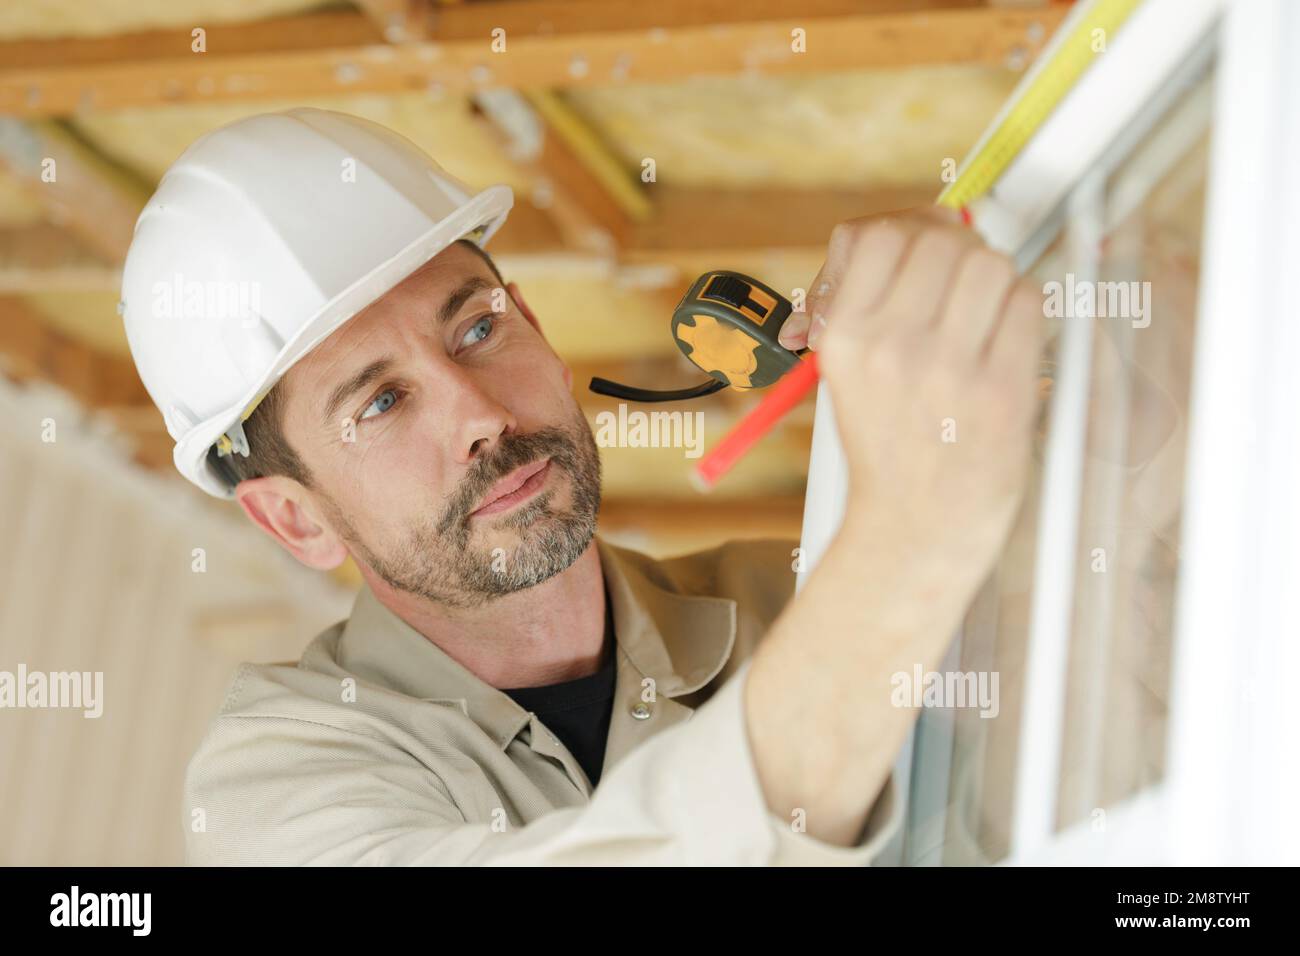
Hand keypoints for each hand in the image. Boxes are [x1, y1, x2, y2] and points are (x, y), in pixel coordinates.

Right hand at [800, 210, 1043, 584]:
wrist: (915, 526)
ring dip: (993, 276)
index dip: (907, 228)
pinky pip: (1027, 304)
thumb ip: (855, 300)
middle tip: (960, 277)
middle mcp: (891, 347)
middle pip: (940, 239)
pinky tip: (1004, 339)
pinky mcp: (1002, 391)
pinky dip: (1022, 309)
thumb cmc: (886, 442)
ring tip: (982, 311)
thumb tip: (885, 229)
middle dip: (957, 247)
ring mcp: (949, 369)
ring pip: (989, 264)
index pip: (878, 233)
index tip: (920, 245)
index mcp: (844, 337)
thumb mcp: (842, 371)